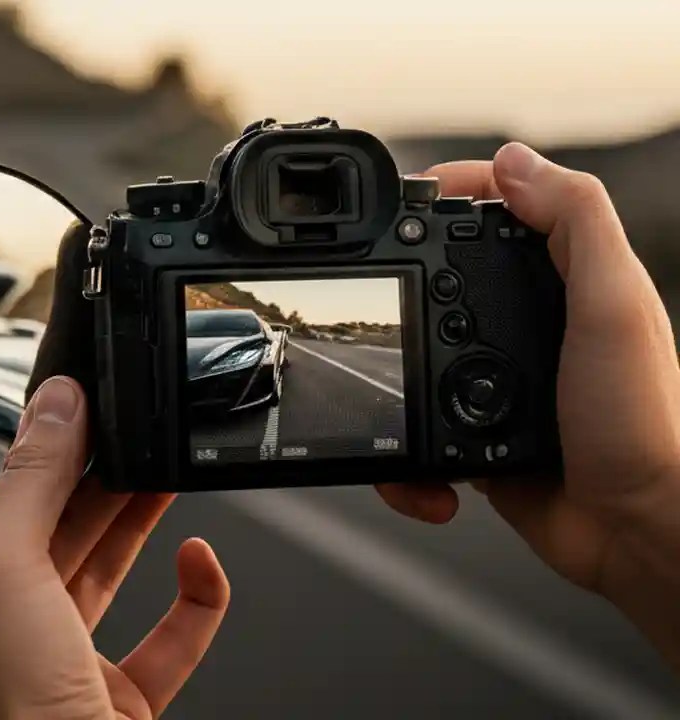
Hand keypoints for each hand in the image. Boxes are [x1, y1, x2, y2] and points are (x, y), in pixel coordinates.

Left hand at [0, 376, 229, 718]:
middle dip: (61, 475)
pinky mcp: (113, 697)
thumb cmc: (10, 717)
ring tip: (153, 464)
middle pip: (20, 530)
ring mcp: (53, 661)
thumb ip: (30, 479)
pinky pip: (162, 636)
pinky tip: (199, 562)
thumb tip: (56, 408)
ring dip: (129, 517)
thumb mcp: (3, 567)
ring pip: (94, 568)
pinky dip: (189, 599)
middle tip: (95, 425)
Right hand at [377, 143, 679, 669]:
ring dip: (393, 387)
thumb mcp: (615, 305)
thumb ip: (576, 221)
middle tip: (374, 302)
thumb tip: (513, 159)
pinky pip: (417, 434)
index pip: (503, 209)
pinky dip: (409, 463)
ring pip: (417, 359)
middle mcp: (533, 324)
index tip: (405, 200)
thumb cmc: (646, 425)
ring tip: (392, 404)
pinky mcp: (475, 438)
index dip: (454, 193)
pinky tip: (432, 477)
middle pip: (443, 276)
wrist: (638, 534)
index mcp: (569, 280)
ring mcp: (499, 382)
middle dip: (399, 290)